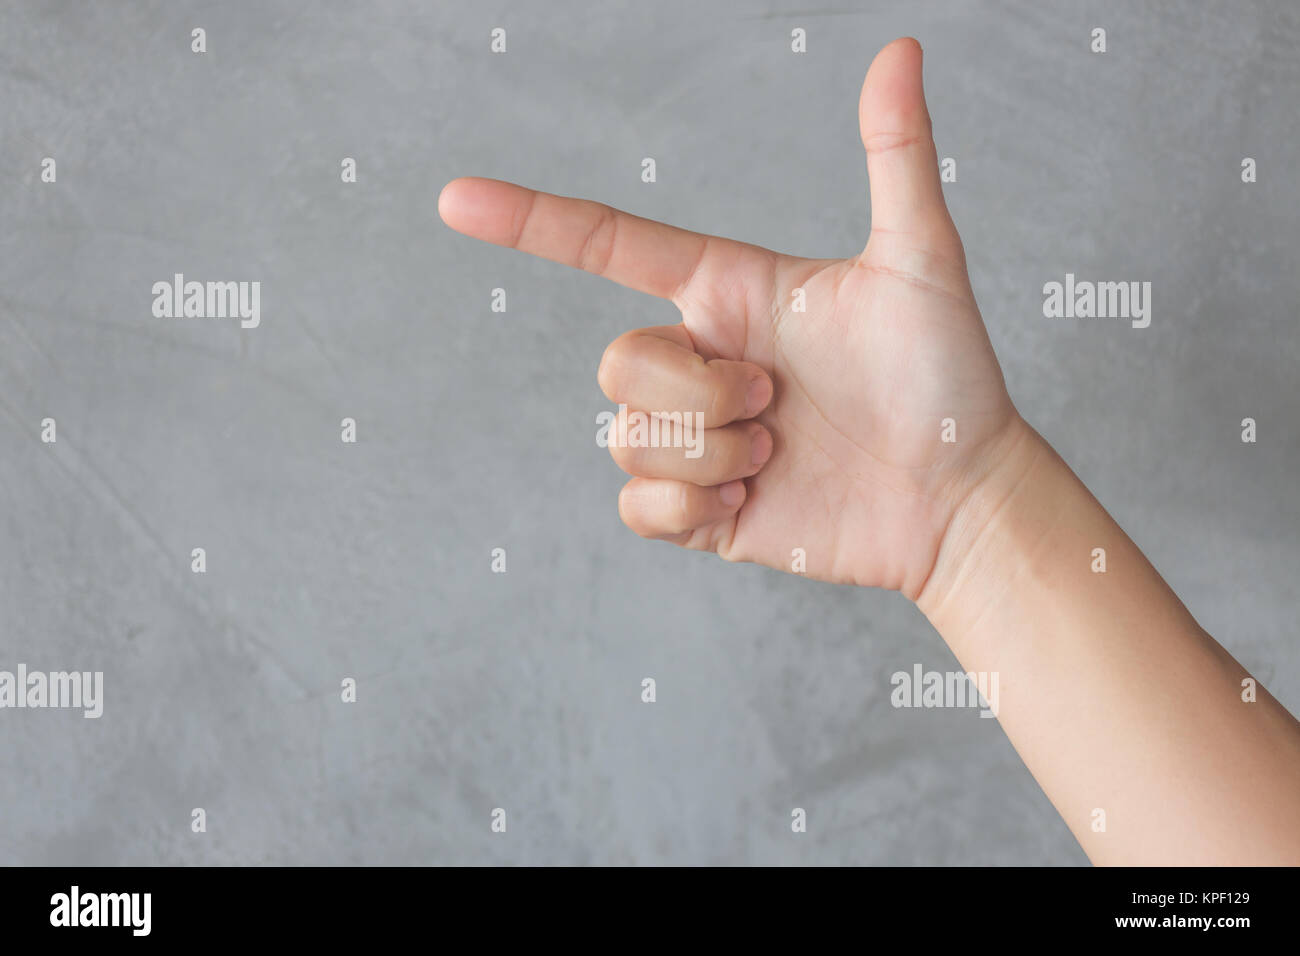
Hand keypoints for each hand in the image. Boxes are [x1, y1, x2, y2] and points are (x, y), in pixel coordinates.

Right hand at [439, 37, 1026, 597]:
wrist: (959, 498)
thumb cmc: (948, 376)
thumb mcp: (921, 261)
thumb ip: (897, 157)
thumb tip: (903, 49)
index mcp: (727, 292)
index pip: (609, 246)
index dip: (531, 221)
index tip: (456, 200)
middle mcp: (700, 359)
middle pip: (616, 362)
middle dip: (699, 391)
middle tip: (779, 402)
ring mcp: (697, 439)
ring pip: (628, 437)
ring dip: (712, 454)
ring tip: (780, 454)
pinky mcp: (698, 510)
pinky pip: (637, 506)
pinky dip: (690, 508)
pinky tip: (752, 504)